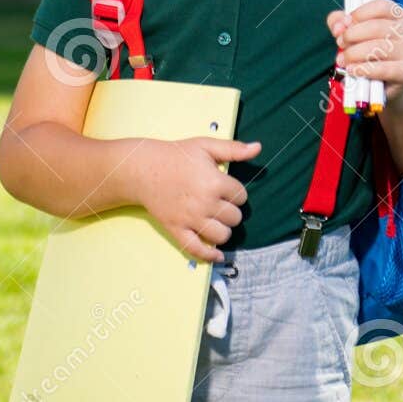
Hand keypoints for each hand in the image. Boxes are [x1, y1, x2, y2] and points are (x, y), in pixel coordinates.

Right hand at [129, 136, 260, 262]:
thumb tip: (258, 147)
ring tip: (217, 219)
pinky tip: (218, 255)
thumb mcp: (206, 146)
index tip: (226, 187)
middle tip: (220, 202)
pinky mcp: (177, 230)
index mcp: (215, 182)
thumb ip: (233, 149)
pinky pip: (197, 250)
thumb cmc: (176, 155)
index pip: (241, 196)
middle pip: (235, 217)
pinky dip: (210, 255)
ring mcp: (191, 219)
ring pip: (222, 235)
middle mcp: (205, 203)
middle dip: (231, 210)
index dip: (236, 191)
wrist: (144, 169)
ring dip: (224, 229)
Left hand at [328, 0, 402, 102]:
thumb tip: (338, 26)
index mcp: (397, 15)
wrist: (385, 83)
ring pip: (378, 48)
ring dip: (353, 54)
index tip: (345, 23)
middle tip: (340, 43)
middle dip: (351, 35)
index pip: (381, 7)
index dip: (359, 14)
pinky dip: (363, 69)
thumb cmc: (368, 52)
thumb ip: (341, 23)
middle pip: (377, 27)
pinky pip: (382, 69)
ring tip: (342, 60)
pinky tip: (352, 70)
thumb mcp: (354, 33)